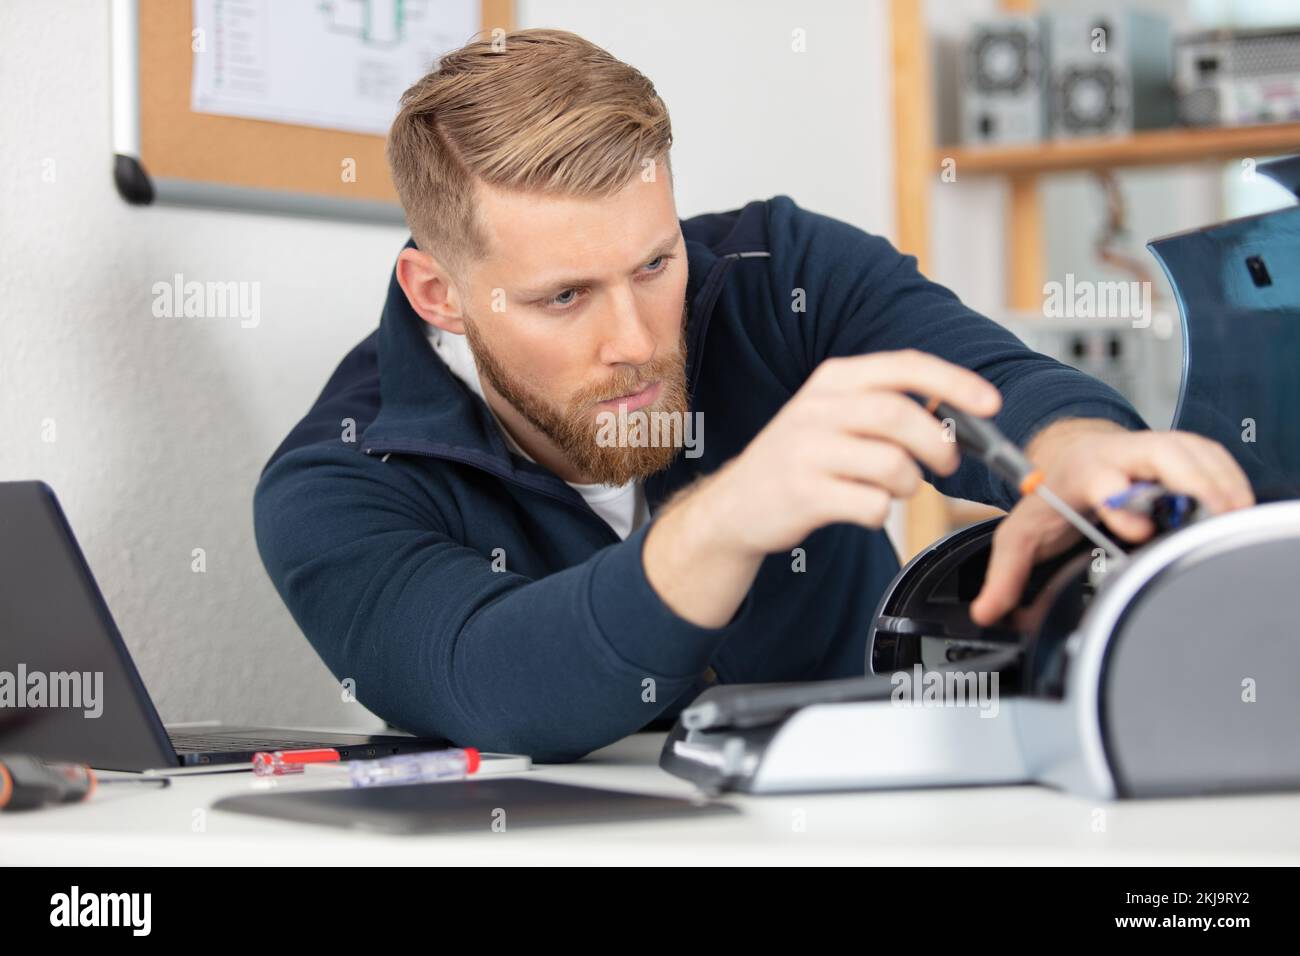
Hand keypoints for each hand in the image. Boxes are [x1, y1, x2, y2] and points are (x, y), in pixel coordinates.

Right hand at [714, 349, 1000, 554]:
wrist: (735, 507)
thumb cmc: (800, 461)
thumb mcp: (832, 415)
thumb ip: (886, 404)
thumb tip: (958, 411)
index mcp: (831, 381)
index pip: (904, 366)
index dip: (954, 382)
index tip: (990, 404)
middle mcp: (816, 409)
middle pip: (901, 417)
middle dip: (939, 445)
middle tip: (946, 464)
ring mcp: (806, 451)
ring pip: (892, 465)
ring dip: (908, 486)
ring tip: (891, 489)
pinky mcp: (803, 494)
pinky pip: (872, 505)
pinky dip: (881, 513)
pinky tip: (861, 509)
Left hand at [968, 421, 1254, 625]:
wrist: (1066, 455)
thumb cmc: (1050, 496)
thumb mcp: (1021, 534)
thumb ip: (1005, 574)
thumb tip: (986, 613)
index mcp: (1080, 474)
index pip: (1102, 480)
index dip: (1119, 501)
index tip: (1138, 529)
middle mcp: (1117, 455)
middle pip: (1160, 455)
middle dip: (1187, 483)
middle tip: (1209, 518)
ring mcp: (1149, 448)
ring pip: (1190, 452)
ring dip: (1215, 482)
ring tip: (1231, 517)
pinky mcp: (1176, 450)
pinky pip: (1209, 456)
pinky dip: (1227, 478)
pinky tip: (1235, 505)